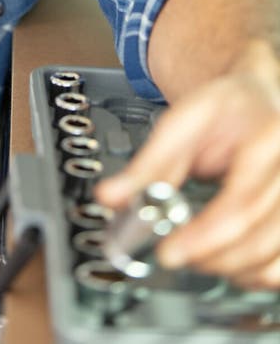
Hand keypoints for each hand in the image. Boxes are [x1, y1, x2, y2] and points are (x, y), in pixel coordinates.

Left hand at [95, 62, 279, 288]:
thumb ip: (147, 164)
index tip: (170, 252)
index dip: (205, 235)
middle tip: (171, 254)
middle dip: (208, 255)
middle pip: (258, 235)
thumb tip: (110, 197)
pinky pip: (279, 267)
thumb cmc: (224, 109)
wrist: (252, 99)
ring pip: (272, 258)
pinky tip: (222, 261)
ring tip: (192, 252)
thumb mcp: (180, 123)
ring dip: (227, 268)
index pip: (242, 199)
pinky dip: (249, 274)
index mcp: (267, 136)